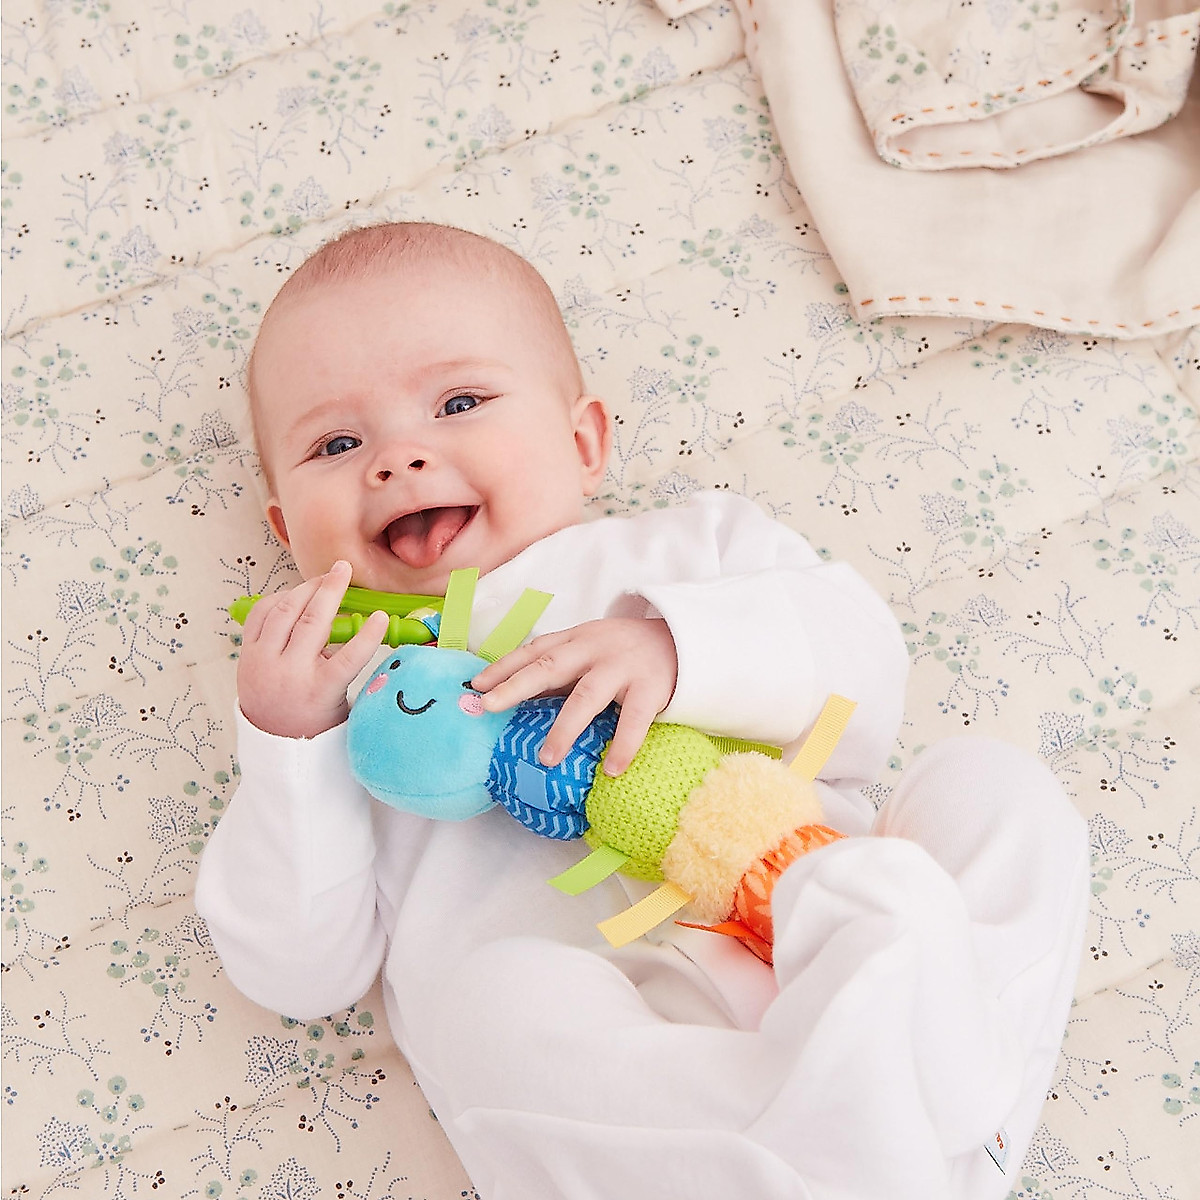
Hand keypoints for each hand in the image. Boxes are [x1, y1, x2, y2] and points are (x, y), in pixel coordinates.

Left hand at [237, 560, 388, 738]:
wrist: (272, 738)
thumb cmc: (314, 718)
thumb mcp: (339, 700)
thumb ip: (345, 664)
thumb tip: (354, 623)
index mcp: (319, 690)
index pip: (349, 659)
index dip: (368, 635)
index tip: (382, 616)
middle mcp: (289, 674)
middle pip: (312, 623)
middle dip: (331, 590)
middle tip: (344, 569)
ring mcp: (263, 661)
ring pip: (284, 611)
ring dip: (305, 589)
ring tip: (323, 579)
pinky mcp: (247, 653)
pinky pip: (261, 614)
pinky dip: (279, 598)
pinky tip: (295, 595)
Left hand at [471, 618, 677, 775]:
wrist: (681, 641)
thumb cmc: (623, 652)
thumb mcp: (588, 651)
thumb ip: (558, 670)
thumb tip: (513, 697)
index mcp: (575, 640)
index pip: (533, 651)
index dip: (503, 667)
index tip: (475, 685)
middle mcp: (594, 649)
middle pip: (549, 666)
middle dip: (517, 686)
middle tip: (488, 706)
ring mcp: (622, 667)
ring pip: (586, 697)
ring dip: (564, 729)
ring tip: (546, 758)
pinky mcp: (650, 687)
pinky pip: (634, 720)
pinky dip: (623, 745)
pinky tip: (612, 770)